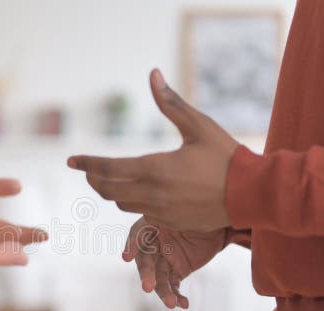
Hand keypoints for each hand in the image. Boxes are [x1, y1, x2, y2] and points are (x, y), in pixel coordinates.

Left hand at [68, 69, 238, 231]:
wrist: (252, 193)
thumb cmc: (226, 156)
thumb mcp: (199, 126)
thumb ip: (171, 103)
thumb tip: (153, 74)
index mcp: (155, 168)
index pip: (108, 167)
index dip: (86, 163)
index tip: (71, 160)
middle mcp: (153, 193)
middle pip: (108, 190)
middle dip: (95, 178)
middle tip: (90, 169)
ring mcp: (161, 212)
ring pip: (123, 203)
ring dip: (115, 191)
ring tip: (114, 178)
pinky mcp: (171, 223)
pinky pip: (143, 213)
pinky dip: (136, 201)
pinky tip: (143, 191)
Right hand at [124, 217, 225, 308]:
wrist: (217, 221)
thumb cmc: (194, 212)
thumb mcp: (180, 212)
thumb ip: (164, 219)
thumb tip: (148, 233)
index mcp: (150, 228)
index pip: (137, 237)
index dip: (132, 246)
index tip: (127, 257)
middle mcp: (154, 246)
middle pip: (147, 263)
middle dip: (146, 275)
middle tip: (147, 287)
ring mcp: (166, 260)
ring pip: (160, 278)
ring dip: (164, 292)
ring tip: (171, 303)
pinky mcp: (178, 271)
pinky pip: (174, 285)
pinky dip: (177, 296)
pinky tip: (183, 304)